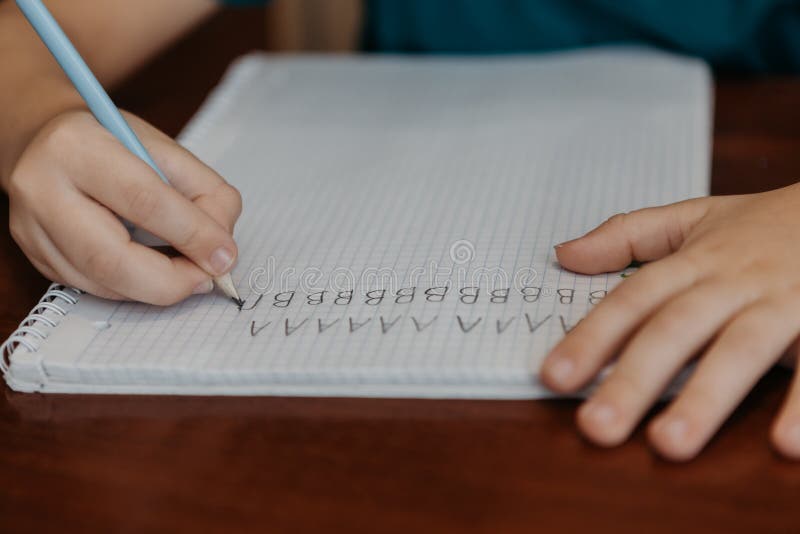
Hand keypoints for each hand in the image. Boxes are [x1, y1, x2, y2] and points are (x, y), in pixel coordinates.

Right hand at [5, 110, 241, 304]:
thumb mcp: (166, 151)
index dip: (192, 234)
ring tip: (188, 275)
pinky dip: (135, 289)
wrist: (45, 140)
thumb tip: (222, 250)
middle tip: (208, 279)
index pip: (144, 200)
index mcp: (77, 146)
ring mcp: (32, 228)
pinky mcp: (35, 256)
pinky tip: (155, 273)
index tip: (225, 256)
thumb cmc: (113, 143)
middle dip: (171, 280)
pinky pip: (94, 288)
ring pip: (102, 283)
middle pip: (111, 258)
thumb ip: (206, 194)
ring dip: (157, 289)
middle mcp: (42, 189)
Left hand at [540, 185, 799, 460]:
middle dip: (633, 379)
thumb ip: (627, 234)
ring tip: (669, 444)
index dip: (591, 336)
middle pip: (676, 329)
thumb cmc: (763, 226)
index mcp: (695, 261)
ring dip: (705, 398)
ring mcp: (785, 302)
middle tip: (596, 428)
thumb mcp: (694, 218)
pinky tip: (784, 445)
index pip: (632, 299)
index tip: (554, 376)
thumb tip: (563, 254)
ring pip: (740, 349)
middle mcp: (733, 281)